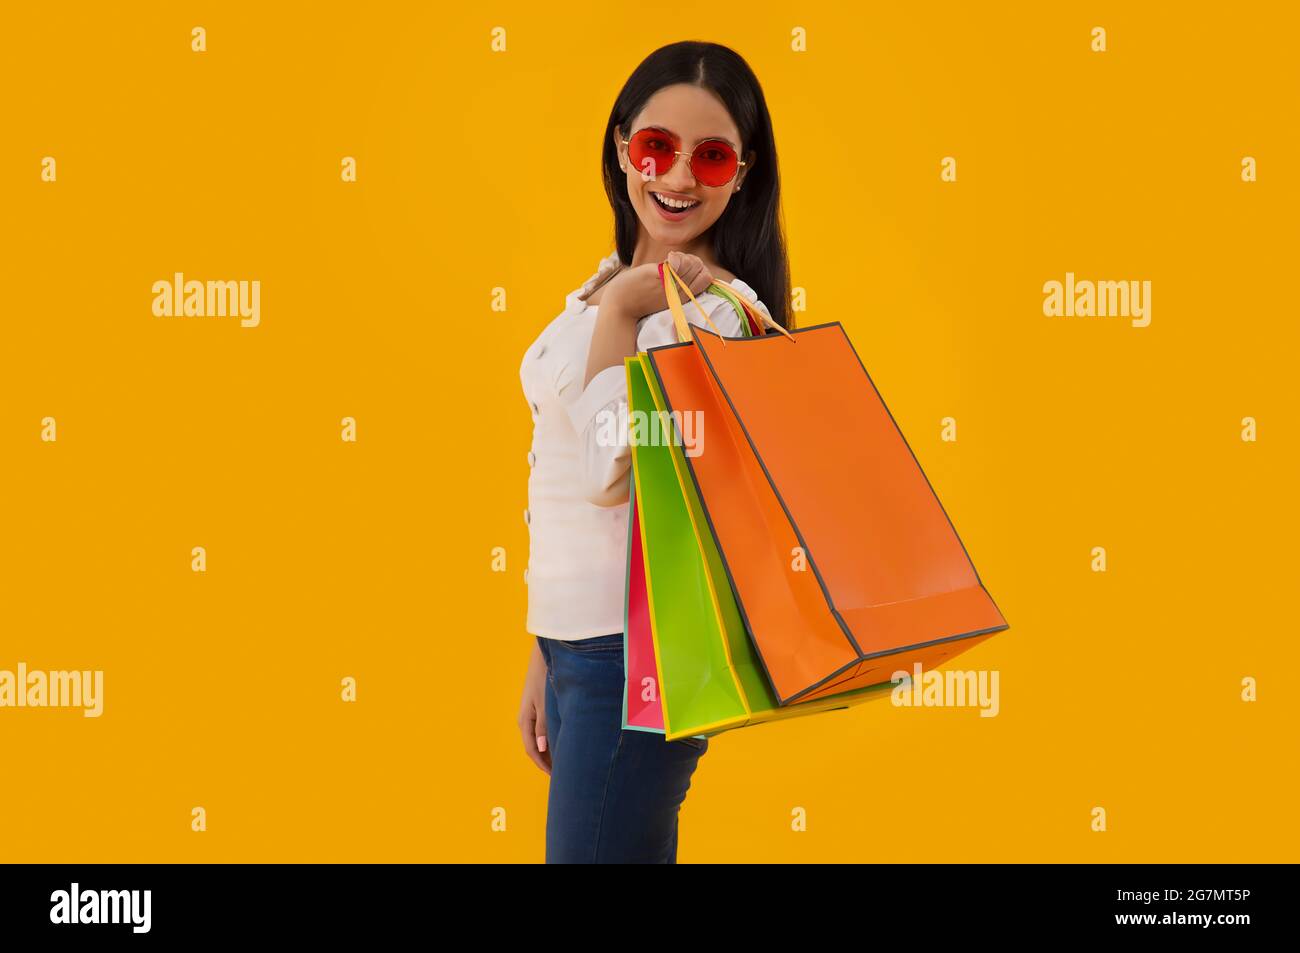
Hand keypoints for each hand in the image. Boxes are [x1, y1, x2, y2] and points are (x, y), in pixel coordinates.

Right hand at [519, 641, 550, 774]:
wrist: (543, 656)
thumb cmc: (544, 678)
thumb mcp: (544, 704)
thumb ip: (543, 726)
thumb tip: (540, 749)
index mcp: (524, 721)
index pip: (532, 751)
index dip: (543, 765)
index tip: (556, 777)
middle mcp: (525, 720)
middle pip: (534, 747)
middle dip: (546, 761)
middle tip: (561, 774)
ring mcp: (530, 714)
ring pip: (538, 739)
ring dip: (548, 751)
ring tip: (563, 761)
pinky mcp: (536, 708)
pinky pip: (541, 730)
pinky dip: (549, 740)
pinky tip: (560, 742)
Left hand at [601, 251, 714, 320]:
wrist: (620, 306)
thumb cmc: (640, 296)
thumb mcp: (665, 292)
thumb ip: (676, 280)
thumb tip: (683, 260)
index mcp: (683, 298)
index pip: (707, 278)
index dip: (699, 267)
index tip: (684, 267)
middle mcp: (680, 294)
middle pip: (700, 267)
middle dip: (690, 259)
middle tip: (674, 262)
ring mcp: (671, 287)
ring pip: (691, 263)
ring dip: (682, 257)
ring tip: (669, 261)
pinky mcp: (659, 280)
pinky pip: (676, 264)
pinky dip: (674, 258)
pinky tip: (664, 262)